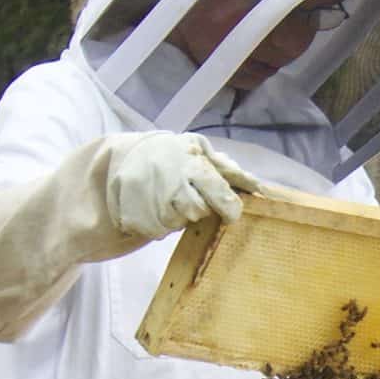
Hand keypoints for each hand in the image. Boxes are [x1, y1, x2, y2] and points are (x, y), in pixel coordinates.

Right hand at [107, 132, 263, 241]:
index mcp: (192, 165)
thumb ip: (224, 166)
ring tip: (169, 196)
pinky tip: (154, 205)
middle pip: (200, 212)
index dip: (231, 206)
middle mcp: (174, 186)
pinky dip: (161, 222)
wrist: (124, 161)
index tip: (231, 211)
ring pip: (181, 223)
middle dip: (200, 208)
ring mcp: (155, 205)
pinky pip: (161, 230)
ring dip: (180, 214)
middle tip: (191, 196)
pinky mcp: (141, 221)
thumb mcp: (195, 148)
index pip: (221, 193)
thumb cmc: (169, 155)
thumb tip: (255, 184)